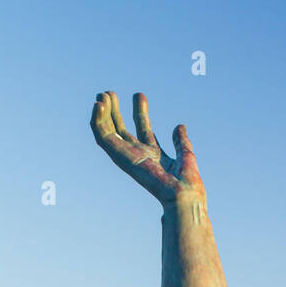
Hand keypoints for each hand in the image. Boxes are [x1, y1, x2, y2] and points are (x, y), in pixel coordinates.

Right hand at [90, 91, 204, 205]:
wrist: (182, 193)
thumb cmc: (187, 182)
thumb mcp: (185, 154)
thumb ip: (181, 141)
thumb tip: (179, 127)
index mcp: (155, 155)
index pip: (144, 130)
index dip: (140, 112)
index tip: (139, 95)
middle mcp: (139, 156)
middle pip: (123, 130)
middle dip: (116, 111)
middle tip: (111, 93)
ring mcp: (128, 157)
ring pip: (109, 132)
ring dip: (104, 114)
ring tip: (103, 95)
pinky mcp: (120, 157)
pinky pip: (104, 137)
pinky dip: (98, 121)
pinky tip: (98, 105)